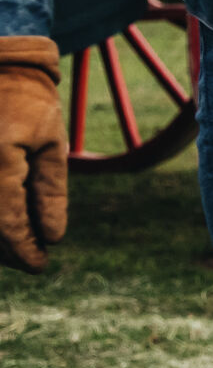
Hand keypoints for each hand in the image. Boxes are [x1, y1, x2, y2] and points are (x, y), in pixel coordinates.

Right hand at [0, 36, 66, 272]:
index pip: (7, 223)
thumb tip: (52, 237)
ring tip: (15, 246)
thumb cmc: (27, 102)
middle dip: (6, 250)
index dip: (23, 250)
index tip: (40, 266)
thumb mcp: (50, 143)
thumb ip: (50, 191)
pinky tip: (3, 224)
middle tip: (30, 260)